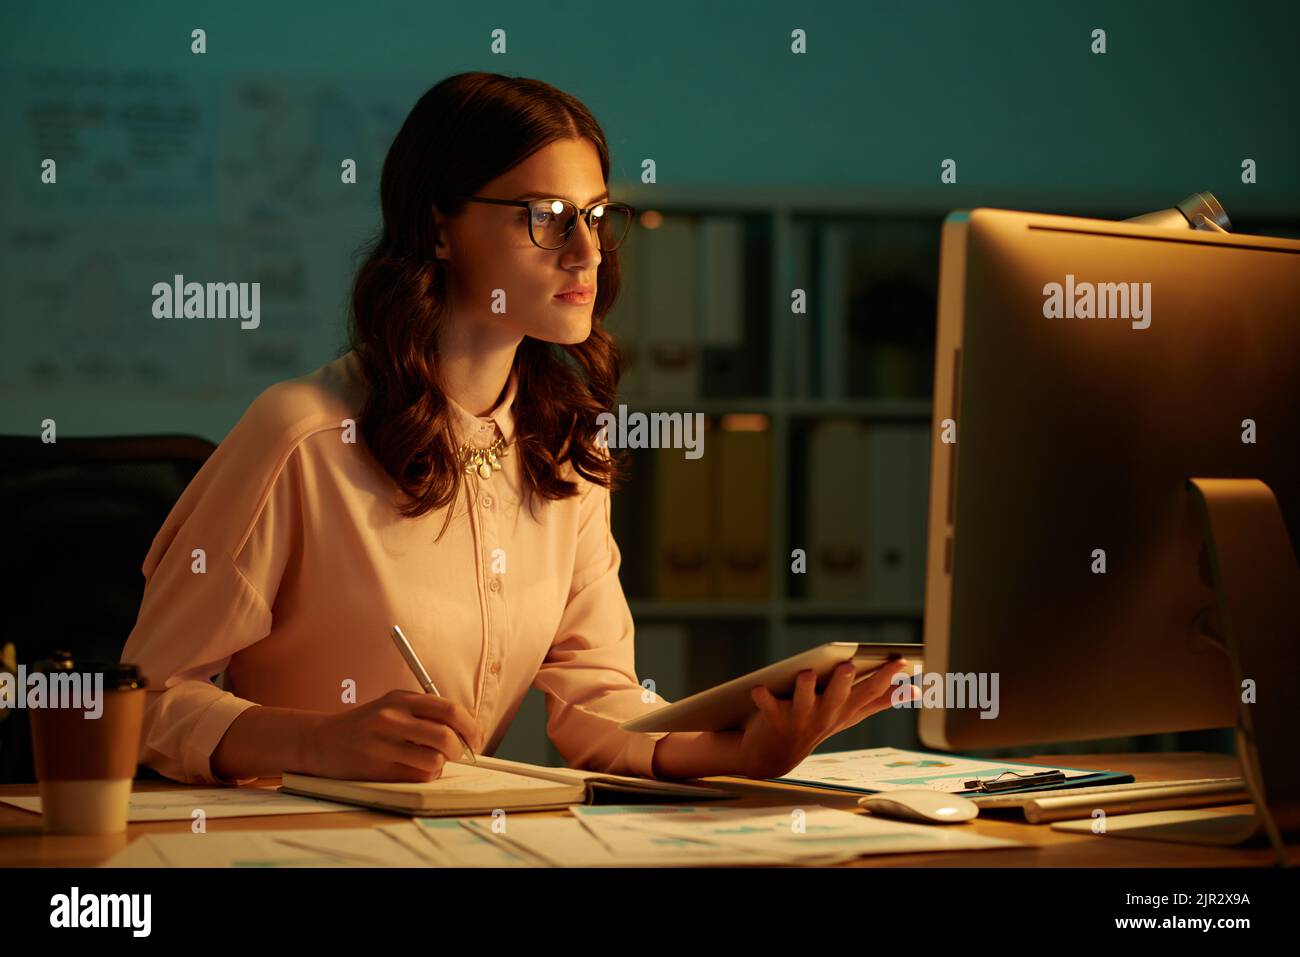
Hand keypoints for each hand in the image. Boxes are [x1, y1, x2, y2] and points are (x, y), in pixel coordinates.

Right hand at [305, 689, 483, 781]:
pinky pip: (418, 777)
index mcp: (401, 699)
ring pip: (434, 761)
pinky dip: (424, 775)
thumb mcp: (395, 705)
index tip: (476, 737)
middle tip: (460, 752)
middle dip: (461, 748)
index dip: (471, 726)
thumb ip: (429, 710)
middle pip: (446, 736)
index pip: (450, 710)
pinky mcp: (377, 770)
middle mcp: (392, 719)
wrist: (321, 741)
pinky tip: (412, 768)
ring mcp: (383, 746)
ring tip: (430, 760)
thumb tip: (470, 724)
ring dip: (441, 764)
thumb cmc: (367, 724)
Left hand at [737, 659, 918, 779]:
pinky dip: (763, 697)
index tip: (902, 660)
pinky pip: (768, 706)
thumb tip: (917, 690)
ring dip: (805, 688)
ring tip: (807, 673)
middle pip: (838, 697)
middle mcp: (826, 716)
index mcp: (845, 710)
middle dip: (844, 683)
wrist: (774, 756)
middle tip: (849, 666)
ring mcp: (800, 719)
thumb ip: (880, 700)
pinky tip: (758, 688)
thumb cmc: (817, 724)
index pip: (869, 692)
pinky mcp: (773, 719)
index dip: (886, 677)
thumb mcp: (849, 713)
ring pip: (804, 701)